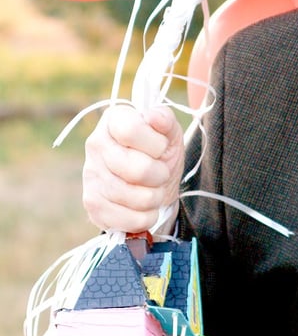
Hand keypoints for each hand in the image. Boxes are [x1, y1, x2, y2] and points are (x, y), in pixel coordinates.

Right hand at [83, 104, 184, 235]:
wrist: (153, 186)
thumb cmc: (160, 154)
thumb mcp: (169, 134)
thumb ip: (165, 120)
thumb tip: (154, 116)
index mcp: (113, 120)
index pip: (131, 131)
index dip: (156, 144)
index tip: (161, 148)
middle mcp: (95, 145)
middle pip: (138, 169)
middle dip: (160, 175)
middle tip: (160, 173)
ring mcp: (90, 176)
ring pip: (136, 197)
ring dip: (155, 197)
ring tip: (152, 189)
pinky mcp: (92, 205)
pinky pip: (129, 219)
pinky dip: (146, 217)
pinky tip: (143, 207)